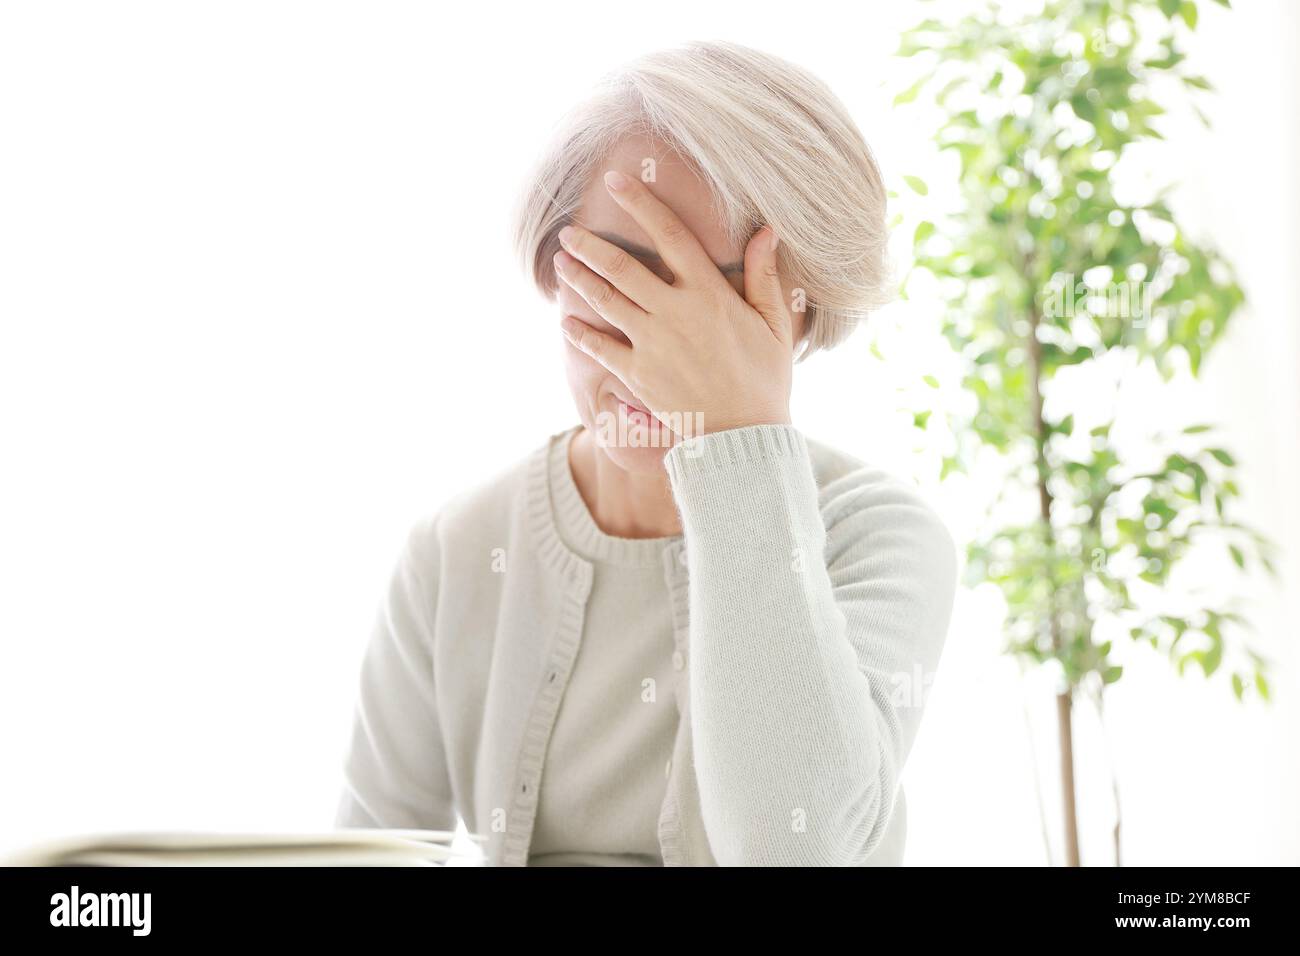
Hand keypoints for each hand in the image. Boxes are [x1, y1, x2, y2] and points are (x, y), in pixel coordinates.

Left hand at [552, 170, 794, 437]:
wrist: (745, 436)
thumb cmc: (765, 379)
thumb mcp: (774, 324)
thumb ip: (762, 276)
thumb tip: (766, 231)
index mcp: (709, 293)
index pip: (670, 234)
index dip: (641, 204)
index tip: (617, 181)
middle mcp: (675, 312)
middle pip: (623, 266)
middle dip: (591, 245)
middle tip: (569, 232)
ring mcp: (653, 344)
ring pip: (607, 300)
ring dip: (579, 279)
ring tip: (561, 262)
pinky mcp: (638, 375)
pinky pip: (601, 348)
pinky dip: (581, 333)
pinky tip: (567, 320)